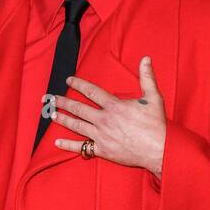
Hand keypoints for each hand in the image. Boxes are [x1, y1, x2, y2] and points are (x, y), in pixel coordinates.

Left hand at [50, 57, 166, 175]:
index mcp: (114, 106)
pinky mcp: (102, 150)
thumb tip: (146, 58)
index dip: (78, 84)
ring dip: (63, 119)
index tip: (69, 80)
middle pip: (79, 108)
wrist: (158, 150)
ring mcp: (101, 136)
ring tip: (52, 115)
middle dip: (64, 102)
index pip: (91, 92)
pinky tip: (57, 142)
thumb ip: (147, 77)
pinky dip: (68, 145)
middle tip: (52, 98)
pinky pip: (81, 147)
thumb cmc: (156, 125)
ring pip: (77, 126)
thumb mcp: (154, 97)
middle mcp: (104, 120)